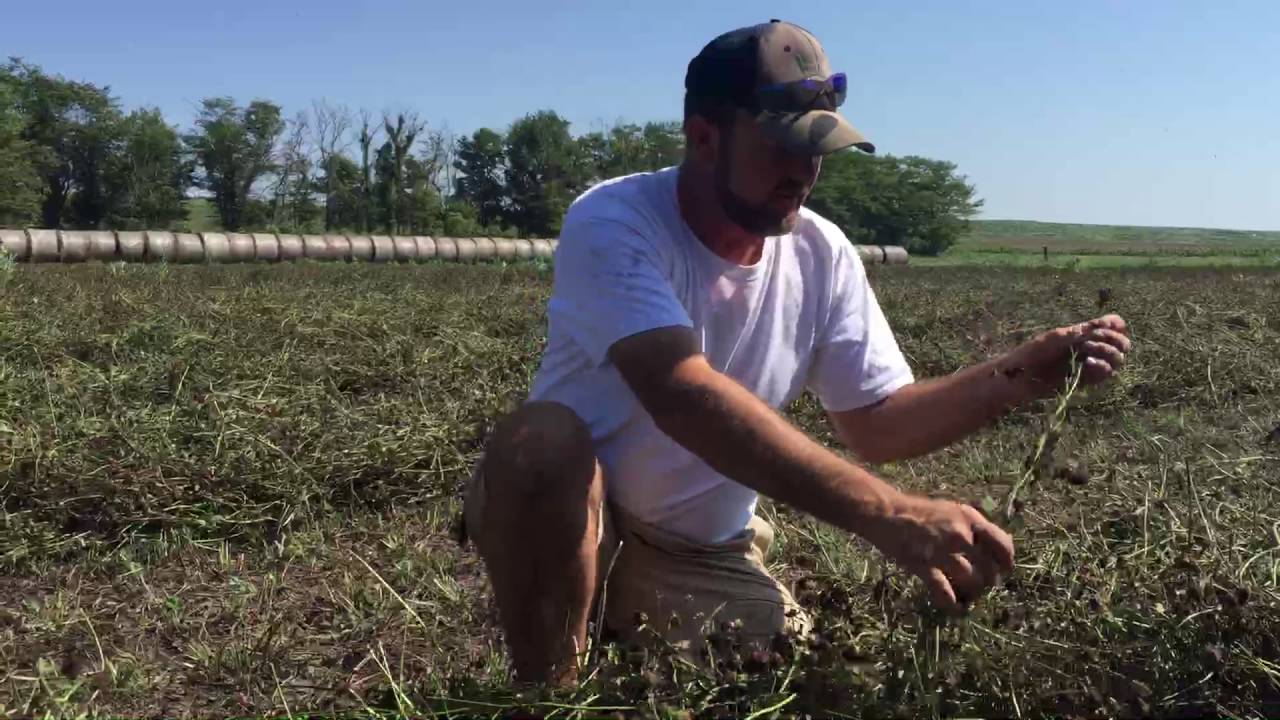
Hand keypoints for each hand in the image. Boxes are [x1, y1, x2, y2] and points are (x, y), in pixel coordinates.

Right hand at [872, 495, 1014, 612]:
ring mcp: (941, 550)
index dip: (1006, 562)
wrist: (884, 512)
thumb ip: (971, 527)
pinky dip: (953, 605)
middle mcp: (959, 534)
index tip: (1003, 570)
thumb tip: (994, 550)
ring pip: (971, 581)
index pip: (1002, 544)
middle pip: (988, 568)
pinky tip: (957, 610)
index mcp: (968, 518)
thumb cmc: (917, 511)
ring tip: (968, 596)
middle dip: (988, 582)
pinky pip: (945, 592)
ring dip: (972, 593)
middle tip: (981, 586)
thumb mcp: (950, 510)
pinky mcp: (923, 566)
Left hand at [1004, 314, 1131, 397]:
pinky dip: (1103, 366)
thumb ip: (1081, 331)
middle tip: (1095, 338)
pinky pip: (1108, 373)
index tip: (1107, 325)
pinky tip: (1088, 362)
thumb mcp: (1056, 336)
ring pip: (1118, 358)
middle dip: (1114, 339)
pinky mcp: (1089, 380)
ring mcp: (1092, 364)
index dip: (1116, 324)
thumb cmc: (1034, 351)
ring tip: (1087, 351)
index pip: (1114, 325)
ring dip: (1107, 351)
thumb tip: (1105, 324)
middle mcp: (1093, 347)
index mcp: (1085, 332)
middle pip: (1123, 342)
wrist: (1023, 376)